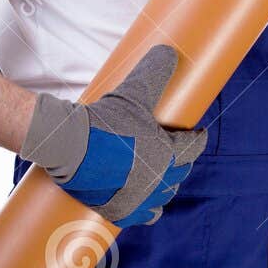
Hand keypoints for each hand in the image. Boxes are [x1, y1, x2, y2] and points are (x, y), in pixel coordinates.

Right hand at [21, 44, 205, 225]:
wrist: (68, 146)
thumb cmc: (103, 119)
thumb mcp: (132, 92)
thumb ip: (154, 72)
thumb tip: (170, 51)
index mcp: (168, 153)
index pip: (193, 147)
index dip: (198, 139)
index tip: (199, 134)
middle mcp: (159, 180)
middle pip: (179, 172)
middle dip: (181, 162)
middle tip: (177, 154)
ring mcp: (141, 199)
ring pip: (164, 196)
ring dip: (166, 186)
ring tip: (162, 178)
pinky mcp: (121, 212)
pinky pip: (144, 216)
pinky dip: (148, 210)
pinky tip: (148, 206)